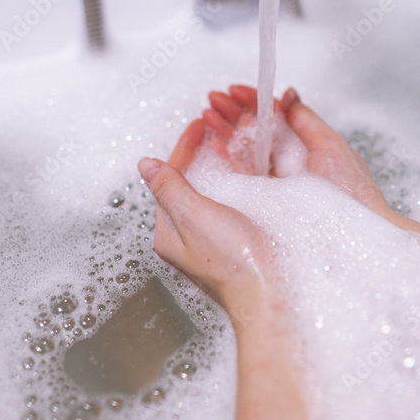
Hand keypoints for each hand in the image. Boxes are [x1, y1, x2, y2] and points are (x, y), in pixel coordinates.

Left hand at [138, 117, 274, 319]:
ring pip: (212, 192)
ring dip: (221, 166)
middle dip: (202, 154)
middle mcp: (189, 238)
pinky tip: (252, 174)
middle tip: (215, 129)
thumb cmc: (234, 264)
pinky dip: (239, 183)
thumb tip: (146, 165)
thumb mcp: (194, 215)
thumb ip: (169, 186)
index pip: (170, 178)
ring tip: (233, 145)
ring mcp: (214, 242)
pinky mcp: (239, 243)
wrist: (273, 295)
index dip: (184, 147)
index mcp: (170, 233)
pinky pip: (233, 204)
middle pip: (189, 183)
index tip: (199, 125)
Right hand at [215, 85, 397, 220]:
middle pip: (253, 135)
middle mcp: (286, 169)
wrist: (356, 236)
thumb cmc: (355, 197)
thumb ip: (306, 119)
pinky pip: (238, 177)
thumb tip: (288, 94)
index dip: (254, 103)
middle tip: (215, 99)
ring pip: (241, 153)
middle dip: (232, 113)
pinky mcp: (262, 205)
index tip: (236, 91)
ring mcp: (273, 187)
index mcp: (303, 153)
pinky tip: (212, 142)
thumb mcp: (331, 148)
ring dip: (223, 130)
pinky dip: (223, 157)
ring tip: (208, 114)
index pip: (273, 122)